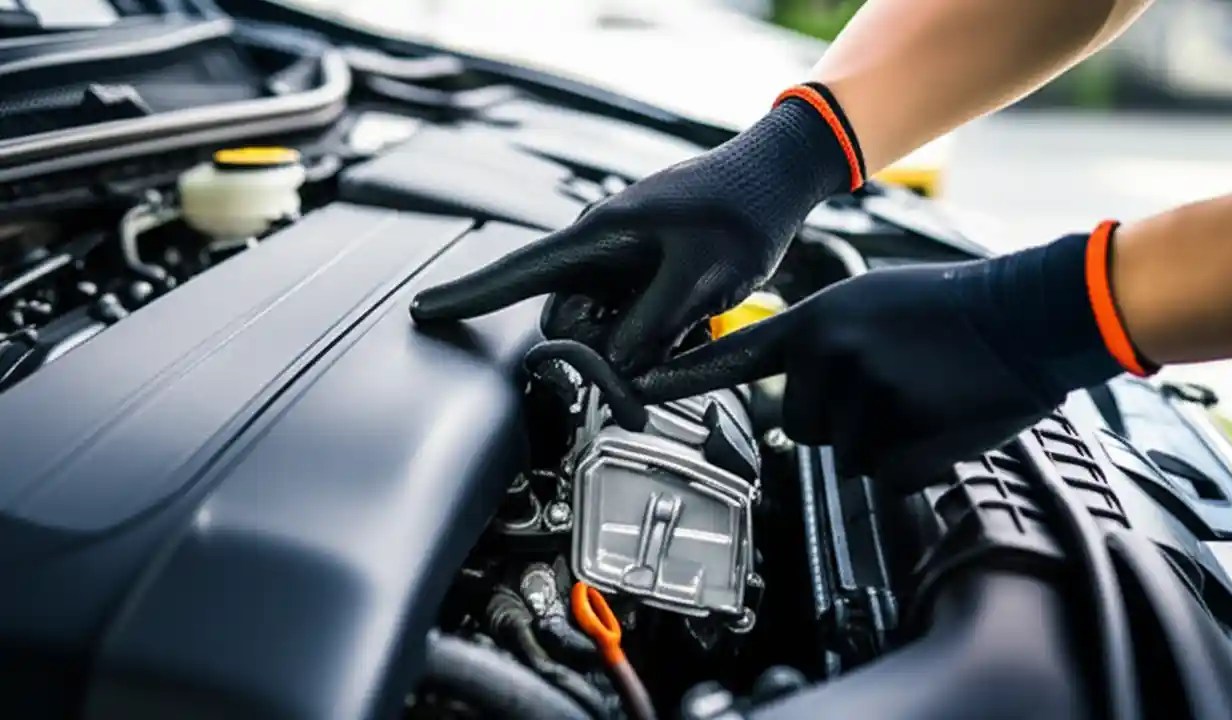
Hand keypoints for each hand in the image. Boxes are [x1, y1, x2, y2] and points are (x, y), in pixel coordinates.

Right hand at [411, 90, 859, 374]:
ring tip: (693, 317)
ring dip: (642, 344)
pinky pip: (635, 324)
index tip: (421, 311)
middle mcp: (600, 254)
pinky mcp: (644, 278)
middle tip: (664, 350)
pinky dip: (660, 333)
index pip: (518, 273)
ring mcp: (621, 267)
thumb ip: (650, 328)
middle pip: (570, 325)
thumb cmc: (739, 213)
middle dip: (606, 351)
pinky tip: (697, 314)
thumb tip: (612, 368)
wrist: (775, 181)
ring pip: (606, 331)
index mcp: (598, 239)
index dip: (468, 296)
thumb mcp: (700, 277)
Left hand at [633, 232, 1134, 487]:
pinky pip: (885, 475)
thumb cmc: (954, 308)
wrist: (1029, 315)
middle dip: (840, 419)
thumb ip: (823, 343)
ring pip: (844, 455)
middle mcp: (829, 357)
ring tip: (919, 394)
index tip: (635, 383)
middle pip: (801, 427)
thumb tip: (796, 390)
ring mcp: (865, 398)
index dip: (681, 376)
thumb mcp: (872, 303)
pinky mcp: (902, 439)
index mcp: (817, 321)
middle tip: (891, 384)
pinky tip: (940, 419)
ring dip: (878, 439)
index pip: (732, 356)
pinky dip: (911, 461)